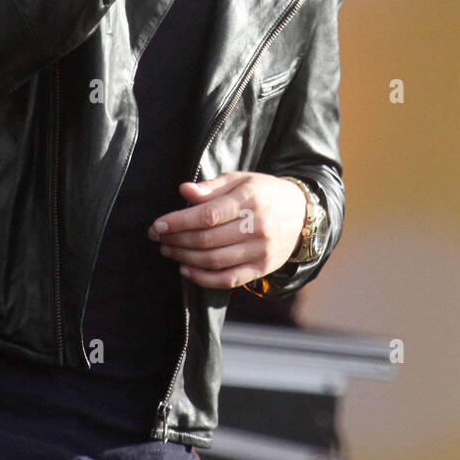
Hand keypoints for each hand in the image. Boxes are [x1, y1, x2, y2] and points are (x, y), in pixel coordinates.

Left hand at [147, 172, 307, 288]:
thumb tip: (184, 191)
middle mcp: (257, 226)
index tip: (158, 225)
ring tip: (168, 250)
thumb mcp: (240, 180)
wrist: (301, 214)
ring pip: (214, 260)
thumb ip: (211, 187)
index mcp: (250, 200)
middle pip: (208, 239)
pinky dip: (203, 278)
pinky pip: (228, 279)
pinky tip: (186, 269)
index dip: (179, 222)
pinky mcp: (262, 268)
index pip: (208, 215)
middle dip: (177, 240)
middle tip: (159, 238)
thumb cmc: (263, 193)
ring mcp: (261, 250)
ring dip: (185, 258)